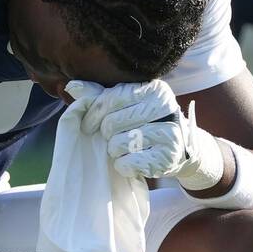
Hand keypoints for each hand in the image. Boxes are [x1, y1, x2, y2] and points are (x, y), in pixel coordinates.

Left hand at [75, 78, 223, 186]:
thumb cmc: (146, 123)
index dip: (92, 114)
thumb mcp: (127, 104)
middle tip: (114, 137)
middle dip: (106, 134)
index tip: (88, 125)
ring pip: (118, 144)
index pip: (110, 99)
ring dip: (114, 150)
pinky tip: (131, 161)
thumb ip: (99, 94)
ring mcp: (169, 134)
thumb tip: (71, 86)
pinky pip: (126, 164)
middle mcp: (165, 108)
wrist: (181, 149)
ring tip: (125, 148)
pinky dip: (122, 166)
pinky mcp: (167, 159)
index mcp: (154, 89)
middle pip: (112, 123)